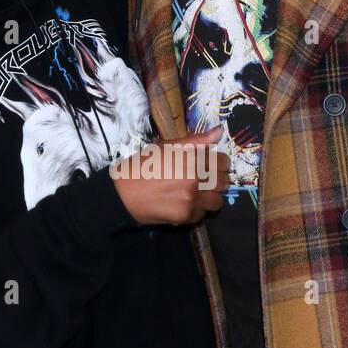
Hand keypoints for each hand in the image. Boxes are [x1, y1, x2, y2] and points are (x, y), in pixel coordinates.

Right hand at [109, 126, 230, 225]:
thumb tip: (219, 132)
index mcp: (193, 157)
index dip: (219, 164)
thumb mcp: (167, 146)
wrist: (123, 192)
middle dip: (216, 182)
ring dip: (209, 198)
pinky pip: (201, 215)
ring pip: (216, 202)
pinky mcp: (185, 215)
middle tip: (203, 181)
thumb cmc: (143, 165)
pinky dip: (194, 211)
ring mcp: (192, 198)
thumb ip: (196, 140)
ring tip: (194, 194)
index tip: (211, 166)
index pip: (224, 162)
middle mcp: (196, 178)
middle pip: (224, 183)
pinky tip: (182, 204)